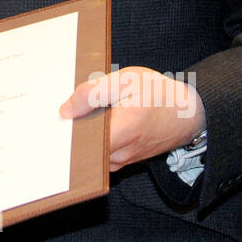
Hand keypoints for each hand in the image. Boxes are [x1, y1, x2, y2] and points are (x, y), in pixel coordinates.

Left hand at [59, 67, 205, 171]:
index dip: (64, 133)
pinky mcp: (126, 161)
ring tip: (82, 117)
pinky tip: (94, 125)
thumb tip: (66, 110)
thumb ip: (94, 93)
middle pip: (83, 151)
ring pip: (92, 155)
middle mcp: (122, 153)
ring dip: (84, 139)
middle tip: (64, 115)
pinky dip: (95, 143)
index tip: (53, 122)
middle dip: (71, 135)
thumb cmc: (159, 93)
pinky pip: (102, 156)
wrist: (188, 112)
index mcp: (121, 132)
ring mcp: (124, 160)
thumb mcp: (127, 81)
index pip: (80, 144)